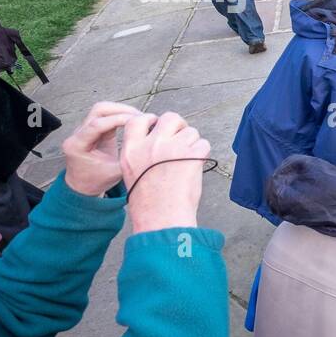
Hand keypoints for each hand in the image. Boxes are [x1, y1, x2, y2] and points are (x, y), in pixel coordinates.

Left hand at [62, 102, 143, 196]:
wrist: (82, 185)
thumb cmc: (97, 181)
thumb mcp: (116, 172)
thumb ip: (129, 157)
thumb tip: (149, 145)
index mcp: (77, 145)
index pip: (97, 124)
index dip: (119, 120)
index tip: (139, 122)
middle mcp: (77, 134)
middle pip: (99, 110)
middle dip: (122, 110)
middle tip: (142, 118)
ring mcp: (83, 129)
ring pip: (102, 109)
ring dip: (123, 110)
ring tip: (140, 119)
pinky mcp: (92, 128)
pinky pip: (106, 115)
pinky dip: (121, 116)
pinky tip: (134, 122)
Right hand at [120, 112, 208, 234]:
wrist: (162, 219)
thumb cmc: (148, 202)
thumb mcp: (132, 172)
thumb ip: (141, 152)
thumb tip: (159, 137)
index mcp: (131, 149)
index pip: (138, 119)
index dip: (152, 120)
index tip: (158, 128)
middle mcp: (151, 144)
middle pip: (170, 118)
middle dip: (179, 126)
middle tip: (181, 140)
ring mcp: (172, 148)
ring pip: (191, 131)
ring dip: (192, 143)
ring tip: (187, 162)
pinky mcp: (192, 155)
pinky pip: (204, 144)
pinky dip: (203, 153)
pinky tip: (196, 167)